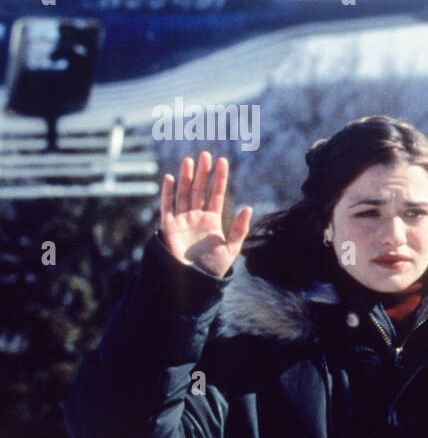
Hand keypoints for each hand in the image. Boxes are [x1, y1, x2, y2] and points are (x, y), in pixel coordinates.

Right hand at [160, 150, 252, 277]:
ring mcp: (182, 221)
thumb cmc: (214, 268)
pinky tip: (170, 178)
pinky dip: (168, 193)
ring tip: (190, 160)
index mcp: (212, 221)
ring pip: (184, 194)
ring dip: (187, 177)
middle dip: (203, 173)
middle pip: (199, 190)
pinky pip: (167, 207)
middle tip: (206, 155)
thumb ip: (240, 229)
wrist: (194, 282)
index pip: (216, 194)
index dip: (219, 178)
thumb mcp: (232, 248)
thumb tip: (248, 208)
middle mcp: (197, 217)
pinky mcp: (169, 227)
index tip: (223, 161)